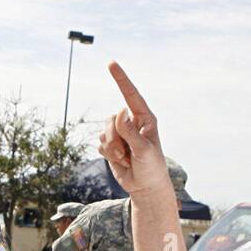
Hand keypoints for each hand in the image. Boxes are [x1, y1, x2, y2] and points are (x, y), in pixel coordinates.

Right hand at [99, 62, 171, 197]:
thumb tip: (120, 111)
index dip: (121, 79)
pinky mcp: (111, 145)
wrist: (146, 186)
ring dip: (112, 150)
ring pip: (103, 132)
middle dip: (115, 139)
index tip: (110, 63)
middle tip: (127, 154)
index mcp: (145, 118)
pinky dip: (108, 155)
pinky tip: (121, 162)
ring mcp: (120, 133)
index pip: (130, 95)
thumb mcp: (144, 150)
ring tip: (126, 159)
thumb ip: (130, 131)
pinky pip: (99, 144)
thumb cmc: (151, 167)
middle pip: (111, 119)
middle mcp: (131, 122)